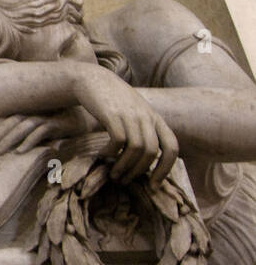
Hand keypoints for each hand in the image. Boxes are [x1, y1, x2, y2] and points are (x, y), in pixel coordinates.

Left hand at [0, 108, 96, 156]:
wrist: (85, 119)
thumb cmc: (57, 128)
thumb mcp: (35, 133)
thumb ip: (19, 138)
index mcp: (22, 113)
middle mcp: (30, 113)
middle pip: (6, 125)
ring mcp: (43, 117)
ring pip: (19, 128)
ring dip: (6, 141)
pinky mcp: (56, 124)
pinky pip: (40, 132)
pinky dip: (29, 141)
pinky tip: (20, 152)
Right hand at [74, 65, 178, 185]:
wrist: (93, 79)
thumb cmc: (113, 100)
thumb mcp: (136, 112)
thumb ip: (144, 129)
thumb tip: (146, 158)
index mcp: (155, 118)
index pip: (171, 147)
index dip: (166, 169)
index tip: (154, 185)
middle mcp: (146, 117)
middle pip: (152, 152)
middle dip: (139, 171)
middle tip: (125, 181)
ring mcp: (130, 115)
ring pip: (137, 149)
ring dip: (124, 166)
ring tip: (114, 174)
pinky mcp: (112, 114)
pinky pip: (118, 140)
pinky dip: (111, 152)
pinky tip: (103, 155)